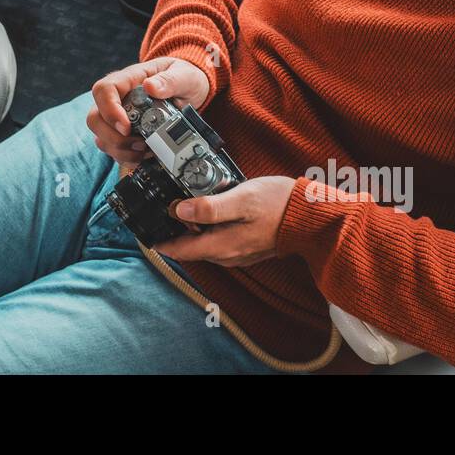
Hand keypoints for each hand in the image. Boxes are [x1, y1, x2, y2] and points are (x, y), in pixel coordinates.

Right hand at [88, 56, 210, 164]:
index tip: (126, 127)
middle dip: (114, 138)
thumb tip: (150, 86)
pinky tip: (146, 155)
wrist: (188, 91)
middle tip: (139, 144)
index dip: (109, 111)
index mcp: (127, 80)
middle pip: (95, 119)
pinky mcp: (123, 135)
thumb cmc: (182, 78)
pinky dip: (128, 158)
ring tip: (146, 151)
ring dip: (121, 151)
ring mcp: (117, 118)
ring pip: (102, 138)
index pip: (103, 90)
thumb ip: (169, 80)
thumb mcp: (184, 75)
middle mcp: (116, 99)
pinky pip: (114, 150)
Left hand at [155, 176, 295, 266]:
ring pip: (204, 246)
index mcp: (222, 245)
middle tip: (158, 217)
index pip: (181, 250)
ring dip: (190, 233)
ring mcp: (239, 252)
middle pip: (191, 249)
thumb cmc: (278, 204)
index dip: (161, 243)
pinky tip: (207, 214)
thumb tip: (179, 210)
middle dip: (173, 236)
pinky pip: (218, 242)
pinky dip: (206, 232)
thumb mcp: (241, 199)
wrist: (310, 217)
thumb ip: (210, 207)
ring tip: (177, 212)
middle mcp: (228, 254)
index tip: (145, 234)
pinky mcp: (247, 246)